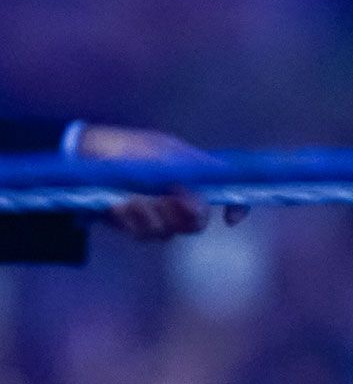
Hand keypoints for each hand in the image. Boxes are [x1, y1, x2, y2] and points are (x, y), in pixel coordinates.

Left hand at [77, 125, 248, 240]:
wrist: (84, 157)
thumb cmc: (126, 149)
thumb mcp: (157, 156)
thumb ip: (181, 180)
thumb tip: (200, 208)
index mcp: (192, 171)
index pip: (225, 189)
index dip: (237, 205)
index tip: (230, 219)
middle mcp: (179, 194)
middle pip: (196, 222)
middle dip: (180, 218)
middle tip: (162, 204)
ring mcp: (157, 211)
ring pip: (168, 232)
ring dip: (150, 218)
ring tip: (128, 201)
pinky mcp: (135, 223)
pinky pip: (143, 234)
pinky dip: (131, 221)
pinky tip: (117, 206)